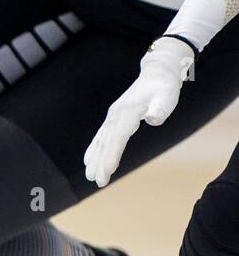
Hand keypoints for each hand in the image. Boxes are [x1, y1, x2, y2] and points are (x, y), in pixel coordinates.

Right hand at [83, 40, 193, 187]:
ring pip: (100, 141)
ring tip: (89, 176)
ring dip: (94, 159)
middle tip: (97, 181)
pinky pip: (101, 137)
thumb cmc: (164, 87)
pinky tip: (89, 160)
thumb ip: (160, 108)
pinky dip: (94, 149)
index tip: (107, 172)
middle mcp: (115, 116)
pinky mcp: (114, 119)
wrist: (157, 74)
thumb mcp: (167, 95)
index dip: (111, 156)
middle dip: (100, 163)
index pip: (117, 138)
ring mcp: (113, 117)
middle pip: (105, 143)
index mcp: (127, 112)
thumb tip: (154, 120)